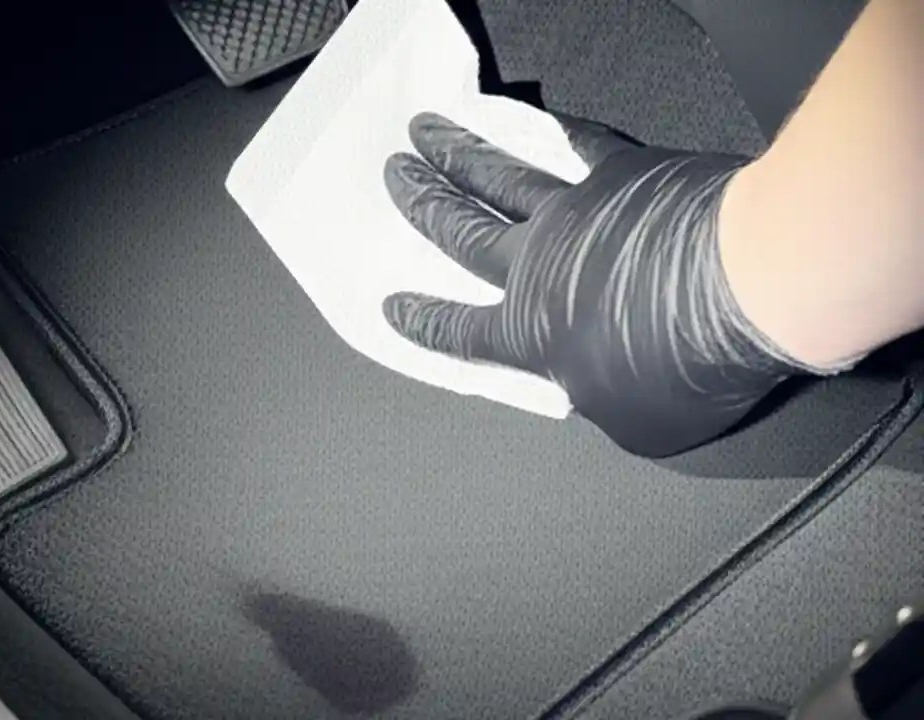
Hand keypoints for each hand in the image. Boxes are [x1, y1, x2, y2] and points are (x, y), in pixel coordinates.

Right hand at [382, 112, 832, 456]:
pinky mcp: (627, 173)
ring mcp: (579, 212)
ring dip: (460, 153)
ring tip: (427, 132)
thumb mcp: (637, 425)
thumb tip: (598, 390)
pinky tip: (549, 123)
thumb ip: (600, 403)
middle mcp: (539, 265)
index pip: (460, 330)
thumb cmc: (689, 365)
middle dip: (422, 204)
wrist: (748, 284)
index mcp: (530, 332)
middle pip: (462, 231)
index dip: (422, 320)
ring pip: (502, 178)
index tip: (392, 304)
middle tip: (393, 175)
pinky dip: (564, 133)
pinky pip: (585, 147)